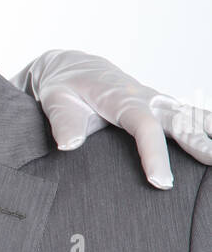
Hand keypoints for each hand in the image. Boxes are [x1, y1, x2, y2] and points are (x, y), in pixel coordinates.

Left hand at [28, 49, 211, 187]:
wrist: (75, 68)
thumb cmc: (65, 87)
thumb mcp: (55, 100)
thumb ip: (63, 122)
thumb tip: (69, 144)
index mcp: (121, 98)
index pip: (144, 126)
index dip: (154, 154)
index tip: (160, 182)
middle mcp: (146, 98)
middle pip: (179, 121)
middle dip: (199, 144)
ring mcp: (158, 102)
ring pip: (193, 116)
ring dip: (211, 133)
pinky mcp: (163, 108)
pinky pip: (192, 117)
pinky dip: (209, 127)